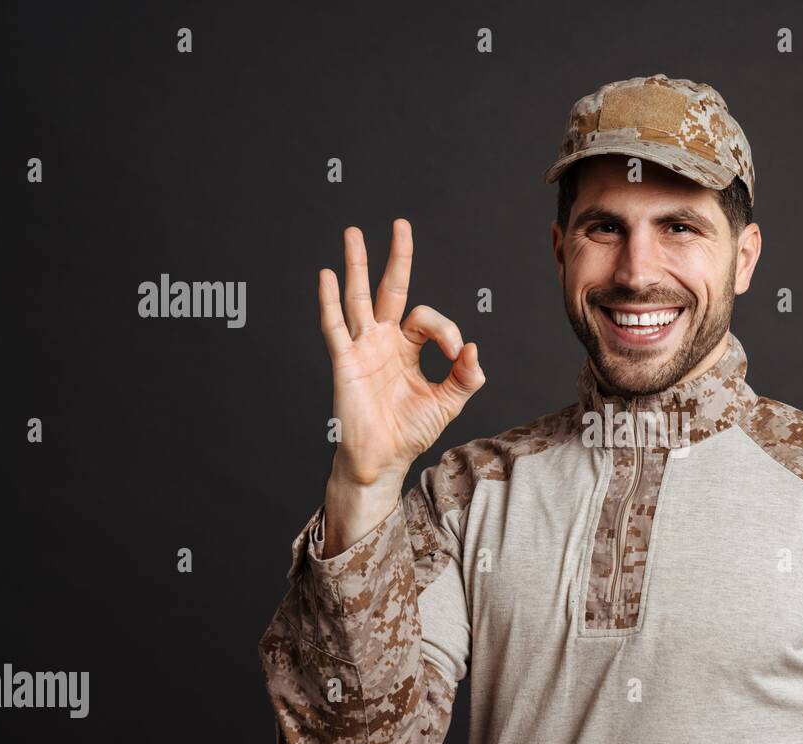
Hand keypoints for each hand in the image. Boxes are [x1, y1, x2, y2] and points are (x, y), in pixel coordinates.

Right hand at [319, 219, 484, 487]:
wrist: (383, 459)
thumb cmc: (411, 431)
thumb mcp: (448, 402)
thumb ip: (466, 377)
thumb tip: (475, 350)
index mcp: (407, 348)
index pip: (427, 319)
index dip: (447, 331)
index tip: (458, 357)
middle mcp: (383, 341)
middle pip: (390, 290)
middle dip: (397, 258)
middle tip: (401, 224)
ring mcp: (362, 348)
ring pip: (359, 298)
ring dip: (357, 266)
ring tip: (354, 233)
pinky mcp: (345, 362)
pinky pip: (335, 327)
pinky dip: (330, 301)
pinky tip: (327, 275)